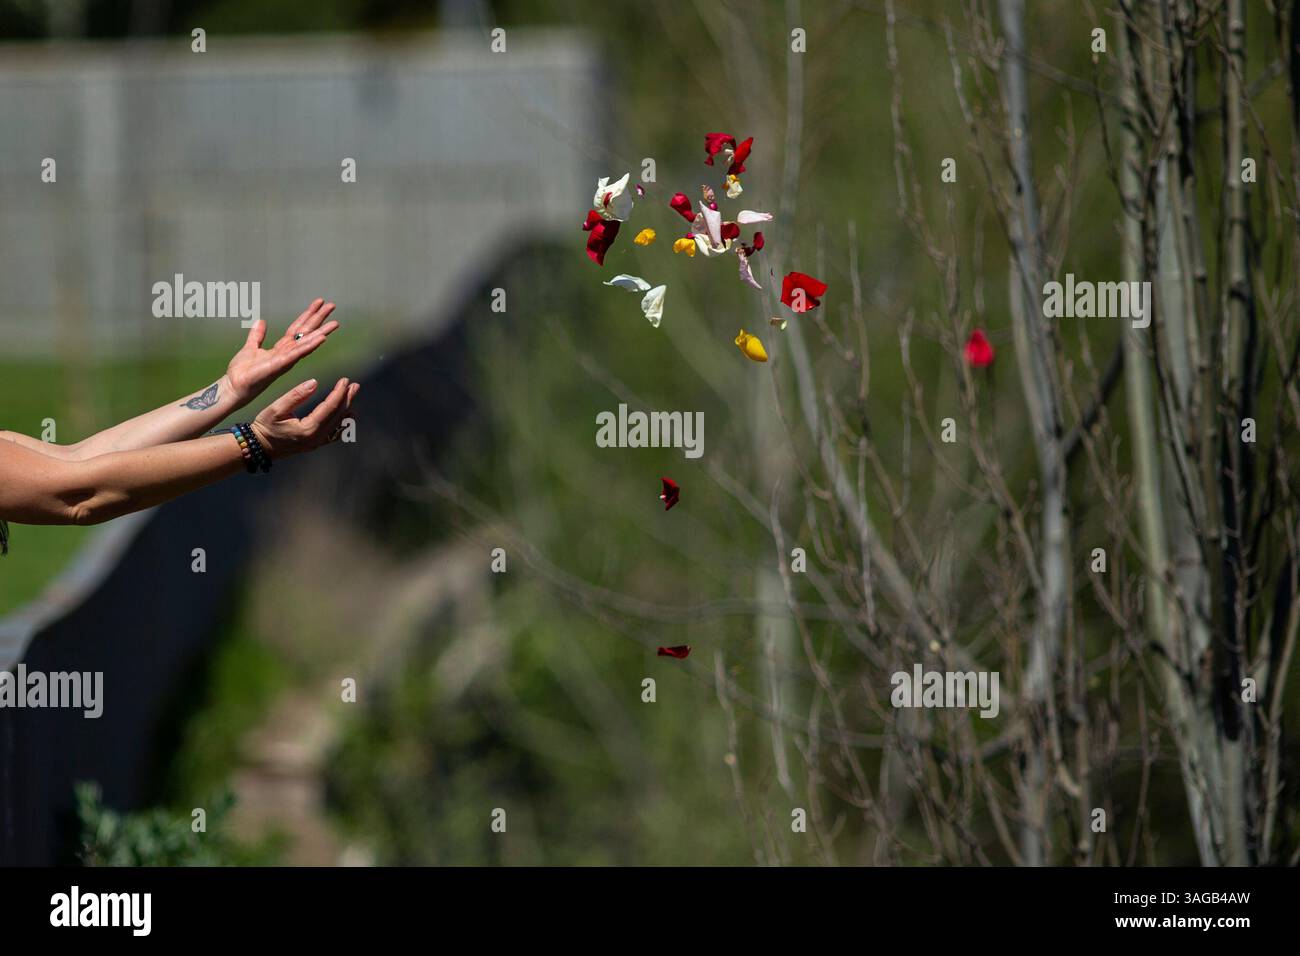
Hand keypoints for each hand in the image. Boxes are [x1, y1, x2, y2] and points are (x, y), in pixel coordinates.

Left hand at [224, 299, 339, 405]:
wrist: (235, 385)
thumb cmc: (243, 371)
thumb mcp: (250, 347)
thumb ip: (257, 335)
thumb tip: (261, 321)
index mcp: (281, 348)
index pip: (298, 328)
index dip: (308, 314)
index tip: (319, 303)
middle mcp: (287, 353)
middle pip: (306, 332)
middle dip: (319, 318)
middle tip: (332, 305)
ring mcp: (286, 359)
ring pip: (307, 342)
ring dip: (322, 332)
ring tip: (335, 323)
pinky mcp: (280, 364)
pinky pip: (298, 353)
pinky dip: (311, 345)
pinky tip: (322, 338)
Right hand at [252, 377, 359, 459]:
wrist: (259, 447)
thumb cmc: (265, 426)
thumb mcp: (276, 408)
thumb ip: (296, 395)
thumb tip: (314, 382)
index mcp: (308, 429)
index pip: (329, 407)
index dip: (339, 393)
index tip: (345, 380)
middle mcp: (316, 437)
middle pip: (338, 415)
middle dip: (347, 399)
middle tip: (355, 385)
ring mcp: (317, 443)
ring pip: (338, 424)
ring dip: (346, 408)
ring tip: (353, 395)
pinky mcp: (315, 444)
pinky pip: (334, 433)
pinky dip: (343, 423)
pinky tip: (348, 415)